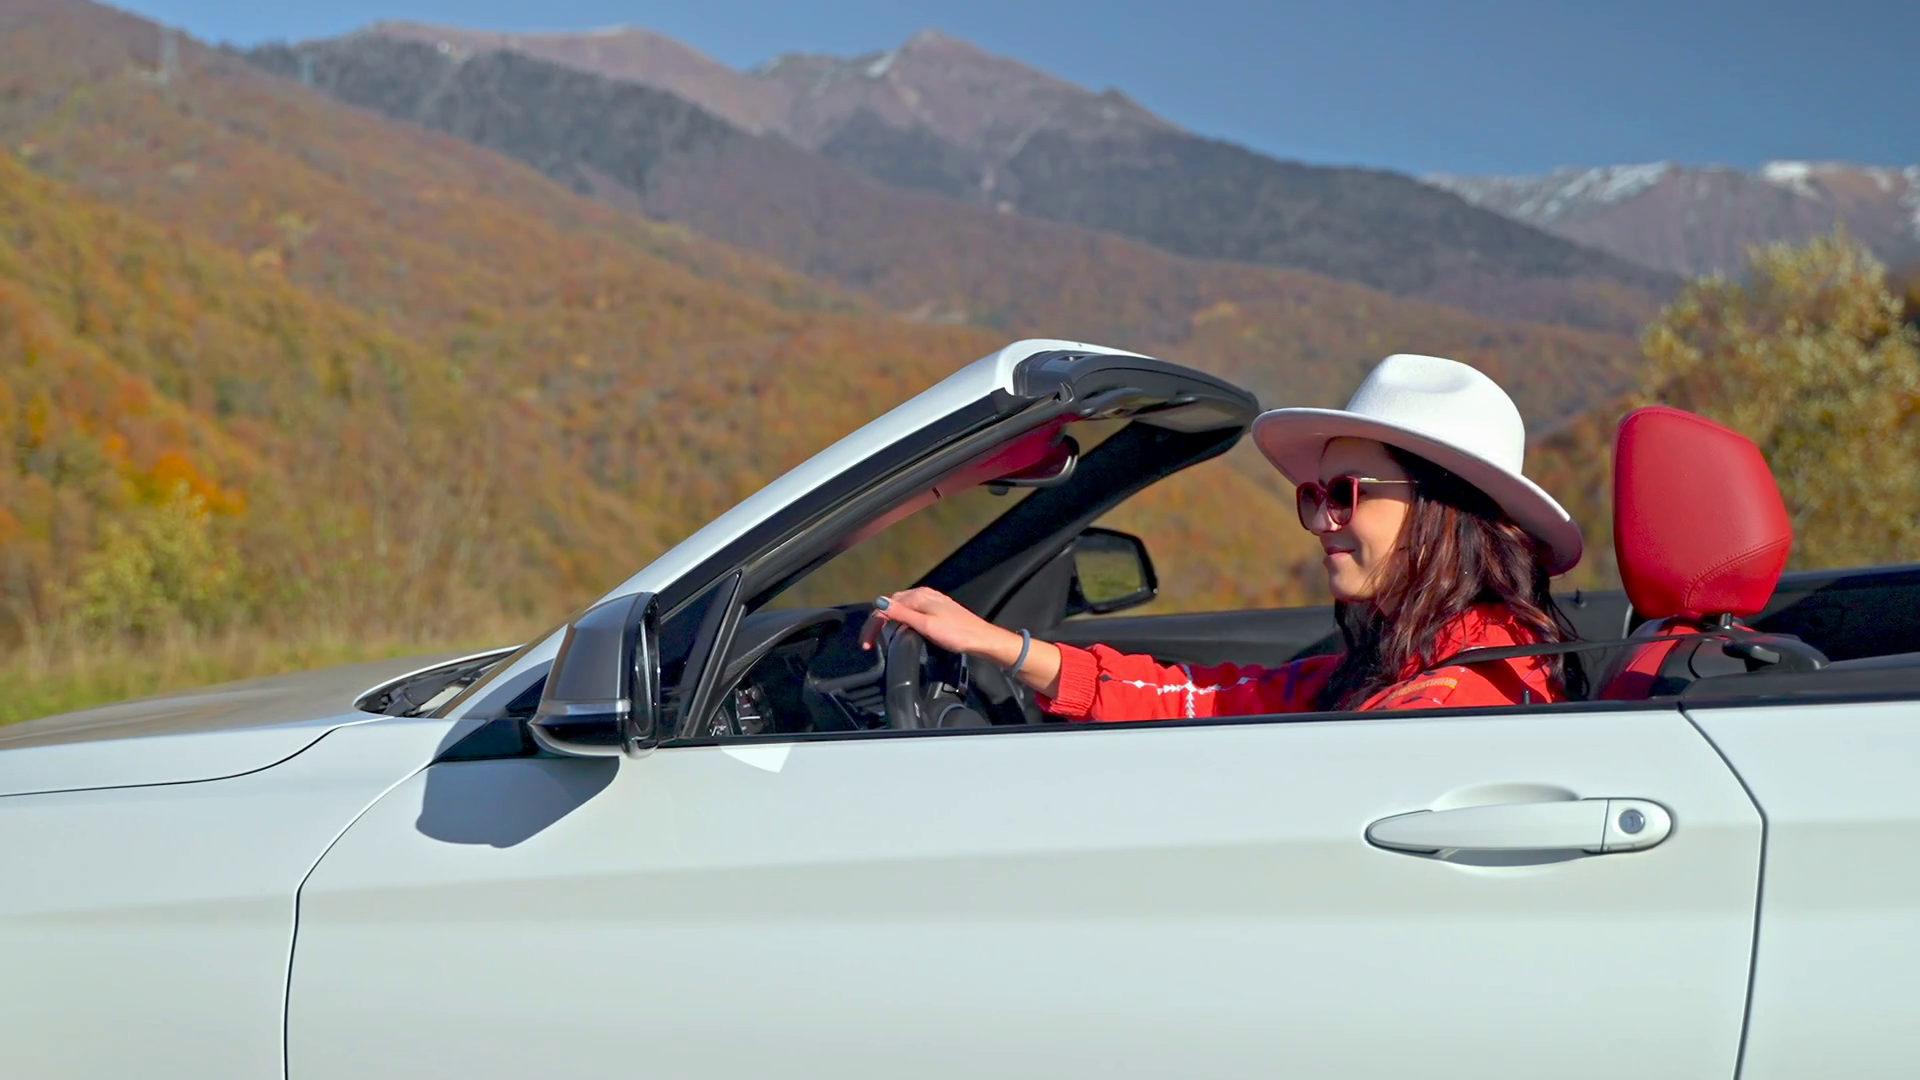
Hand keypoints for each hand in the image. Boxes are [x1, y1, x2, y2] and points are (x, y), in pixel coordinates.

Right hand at [861, 587, 1065, 698]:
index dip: (872, 624)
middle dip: (877, 622)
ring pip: (900, 607)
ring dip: (888, 621)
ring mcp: (930, 600)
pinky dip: (900, 621)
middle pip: (891, 604)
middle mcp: (923, 594)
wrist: (982, 640)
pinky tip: (900, 632)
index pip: (885, 605)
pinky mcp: (936, 609)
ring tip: (880, 639)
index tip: (866, 645)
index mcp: (918, 596)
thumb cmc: (957, 634)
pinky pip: (910, 611)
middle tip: (870, 643)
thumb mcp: (926, 626)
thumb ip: (901, 614)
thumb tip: (879, 602)